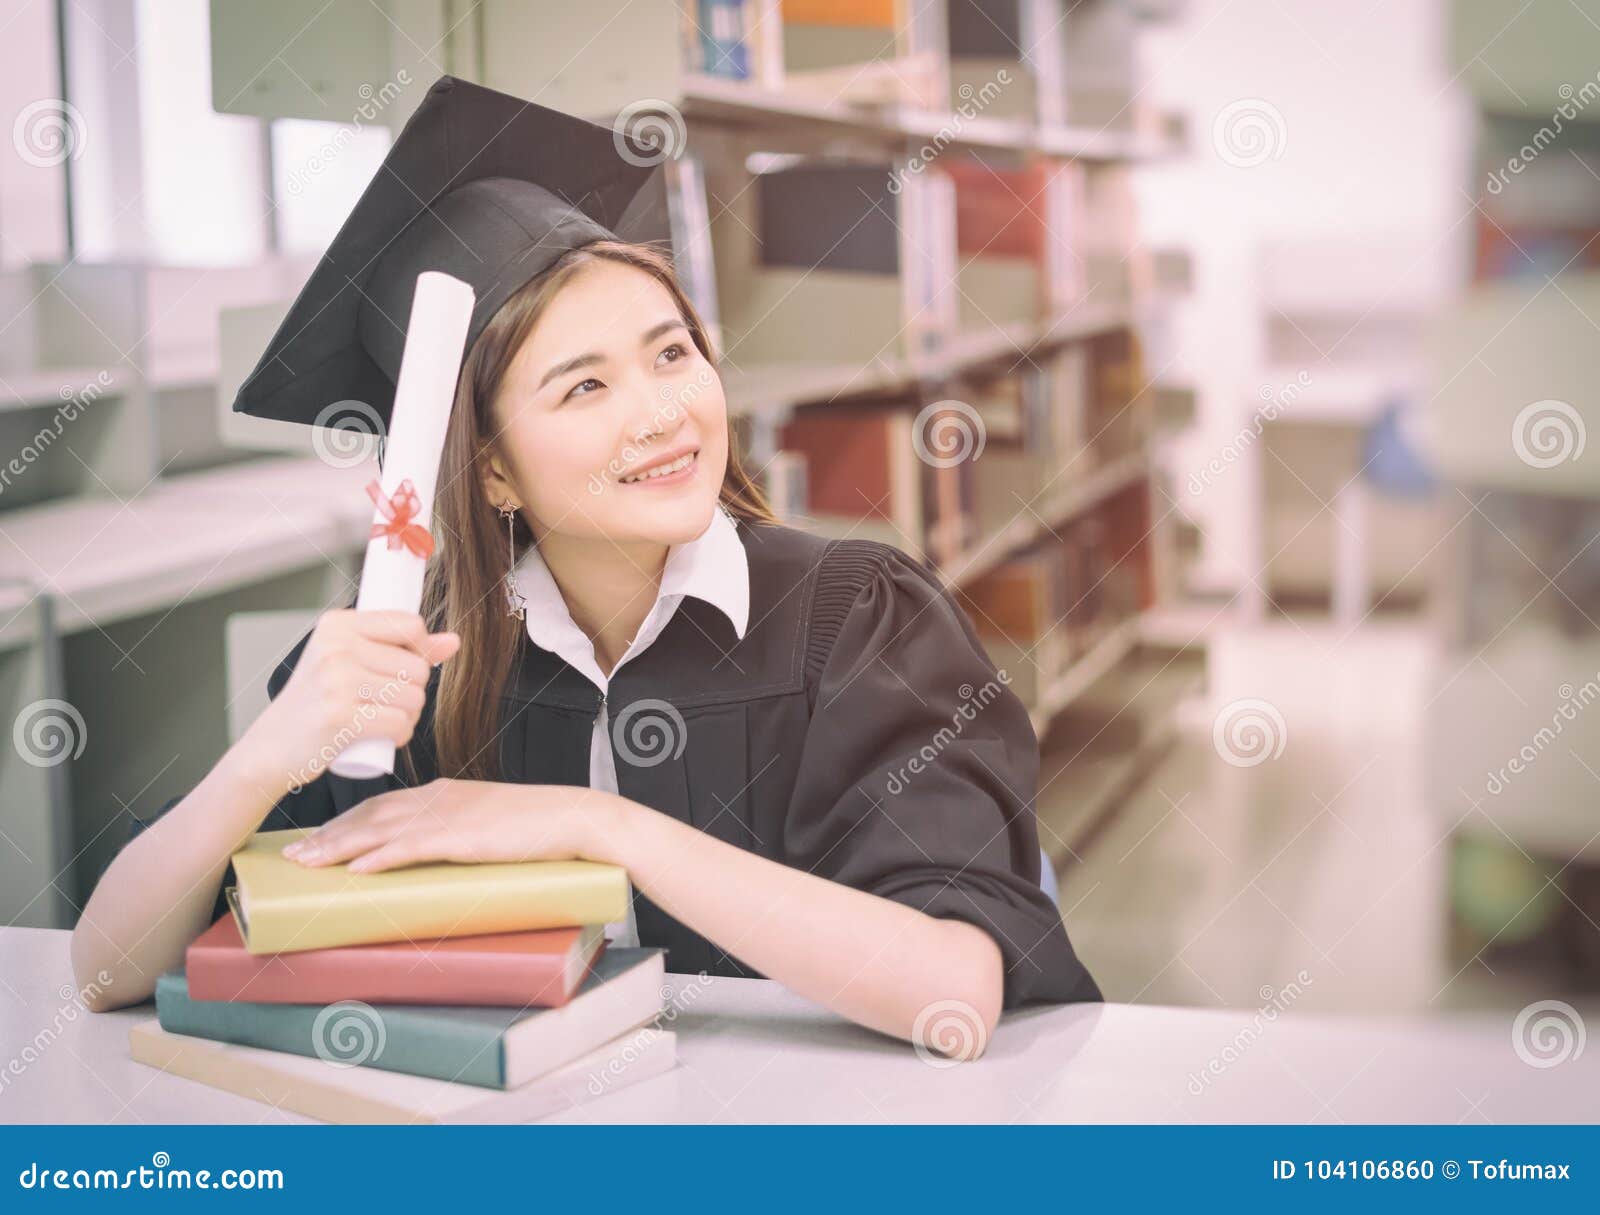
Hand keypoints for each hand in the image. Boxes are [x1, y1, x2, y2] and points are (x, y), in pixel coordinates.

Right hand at [246, 609, 458, 791]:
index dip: (419, 652)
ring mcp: (337, 681)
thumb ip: (404, 648)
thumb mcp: (351, 662)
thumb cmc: (316, 702)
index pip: (410, 625)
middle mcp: (336, 647)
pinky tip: (383, 736)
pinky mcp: (340, 717)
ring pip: (413, 697)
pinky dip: (400, 736)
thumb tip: (453, 641)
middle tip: (384, 704)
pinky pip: (400, 723)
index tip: (401, 670)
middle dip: (412, 692)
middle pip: (417, 667)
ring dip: (408, 716)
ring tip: (381, 719)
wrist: (270, 746)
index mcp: (338, 624)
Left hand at [278, 778, 634, 871]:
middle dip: (328, 835)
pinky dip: (380, 858)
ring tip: (307, 864)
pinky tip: (357, 869)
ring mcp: (448, 817)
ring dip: (338, 848)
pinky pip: (410, 848)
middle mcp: (439, 799)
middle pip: (370, 816)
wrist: (572, 818)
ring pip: (379, 831)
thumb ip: (460, 829)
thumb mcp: (490, 821)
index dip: (346, 821)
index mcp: (445, 793)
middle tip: (293, 853)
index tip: (319, 835)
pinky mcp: (461, 837)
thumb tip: (441, 849)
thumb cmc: (538, 826)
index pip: (383, 805)